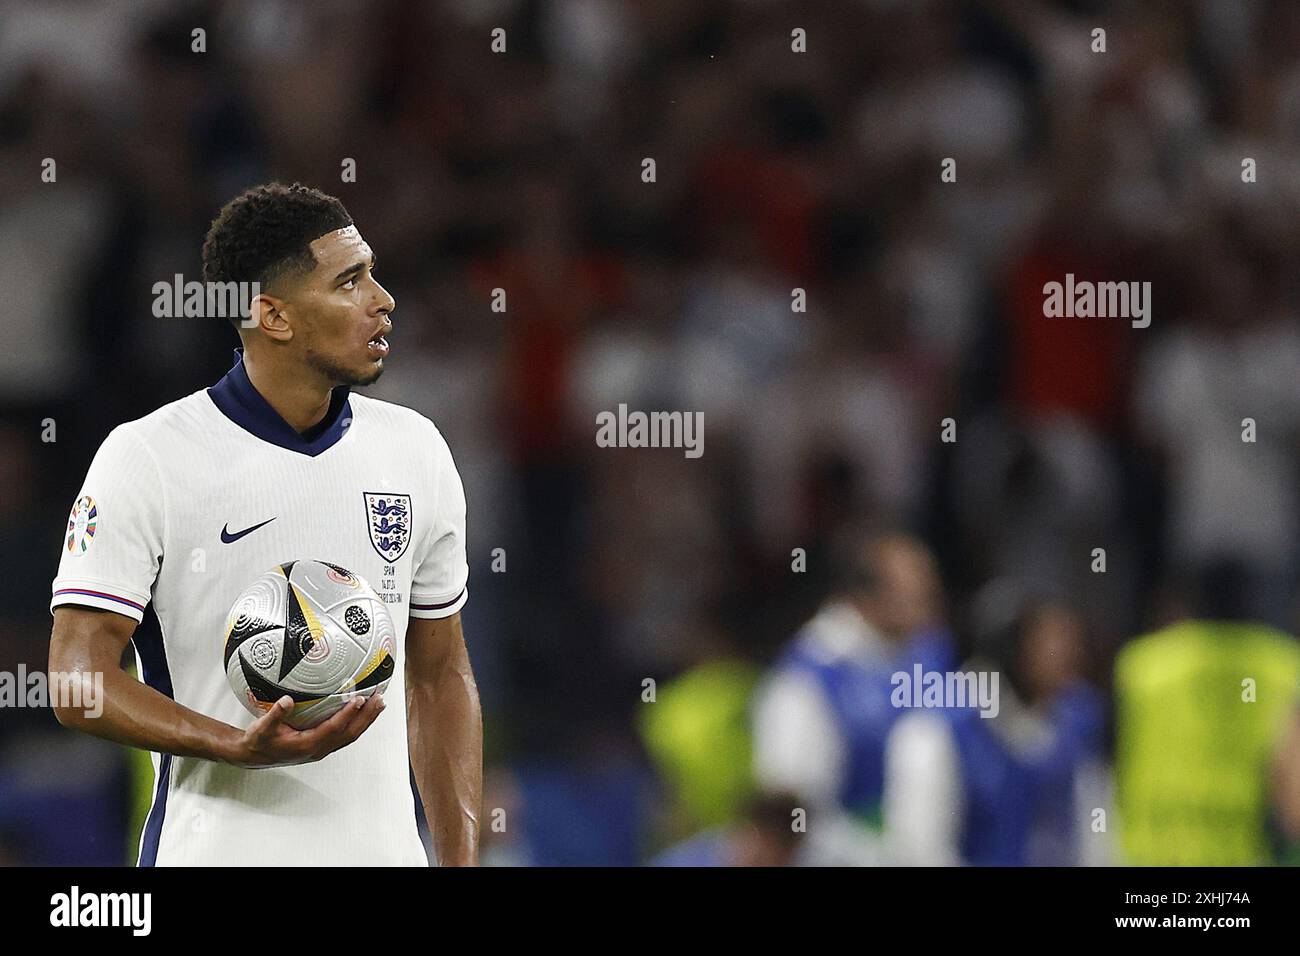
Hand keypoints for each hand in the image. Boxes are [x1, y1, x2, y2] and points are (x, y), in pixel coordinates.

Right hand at [226, 693, 385, 767]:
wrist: (253, 756)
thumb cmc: (258, 741)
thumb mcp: (262, 727)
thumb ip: (275, 714)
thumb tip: (287, 700)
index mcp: (307, 745)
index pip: (334, 728)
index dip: (348, 714)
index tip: (360, 699)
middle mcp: (318, 749)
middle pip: (349, 733)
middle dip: (366, 717)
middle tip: (380, 700)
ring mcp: (321, 749)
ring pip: (350, 735)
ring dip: (366, 720)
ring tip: (379, 704)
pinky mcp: (321, 746)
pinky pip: (344, 735)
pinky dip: (357, 723)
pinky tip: (362, 713)